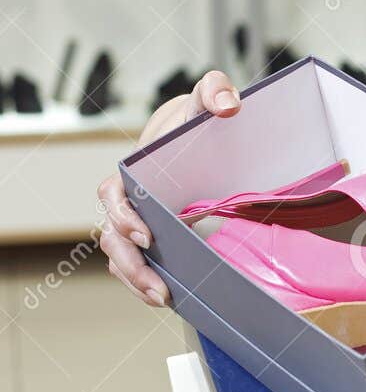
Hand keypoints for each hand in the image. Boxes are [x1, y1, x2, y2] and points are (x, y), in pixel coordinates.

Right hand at [96, 69, 242, 307]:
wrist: (192, 136)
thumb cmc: (192, 119)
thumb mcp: (204, 97)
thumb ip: (214, 90)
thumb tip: (228, 106)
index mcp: (133, 170)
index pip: (112, 195)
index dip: (123, 217)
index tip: (148, 235)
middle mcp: (128, 200)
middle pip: (112, 238)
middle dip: (131, 266)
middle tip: (159, 289)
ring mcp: (137, 222)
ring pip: (120, 257)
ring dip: (136, 282)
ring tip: (163, 301)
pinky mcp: (153, 238)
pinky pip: (138, 264)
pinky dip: (146, 283)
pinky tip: (169, 299)